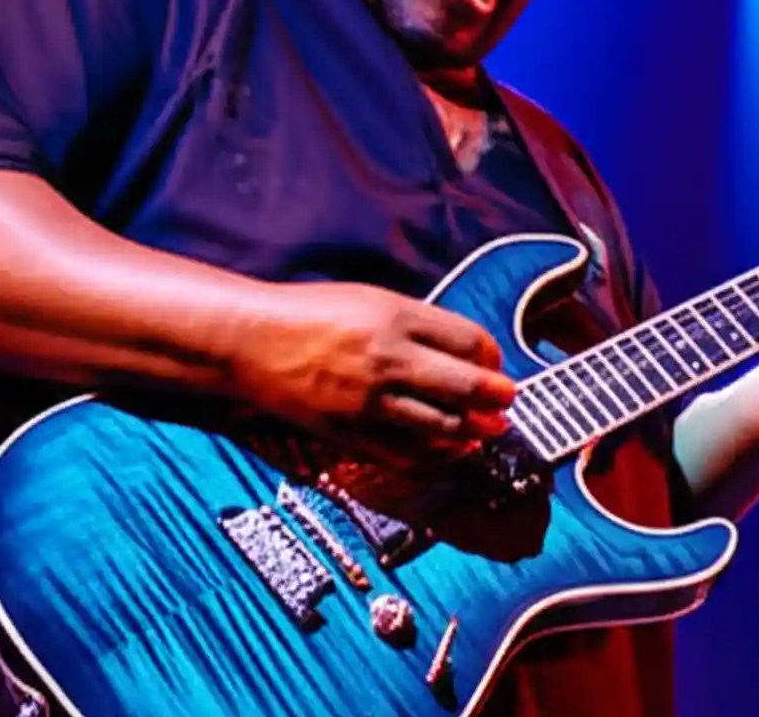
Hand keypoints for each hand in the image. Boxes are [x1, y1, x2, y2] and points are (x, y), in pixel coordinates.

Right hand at [229, 281, 514, 468]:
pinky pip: (408, 455)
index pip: (470, 341)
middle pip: (467, 386)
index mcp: (398, 317)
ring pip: (444, 426)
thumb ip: (421, 325)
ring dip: (474, 431)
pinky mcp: (352, 433)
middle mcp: (389, 359)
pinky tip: (452, 451)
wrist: (250, 343)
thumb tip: (468, 354)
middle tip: (508, 402)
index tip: (494, 365)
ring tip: (486, 430)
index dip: (492, 357)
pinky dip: (438, 457)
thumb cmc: (313, 315)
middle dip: (497, 397)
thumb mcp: (373, 300)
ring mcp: (371, 400)